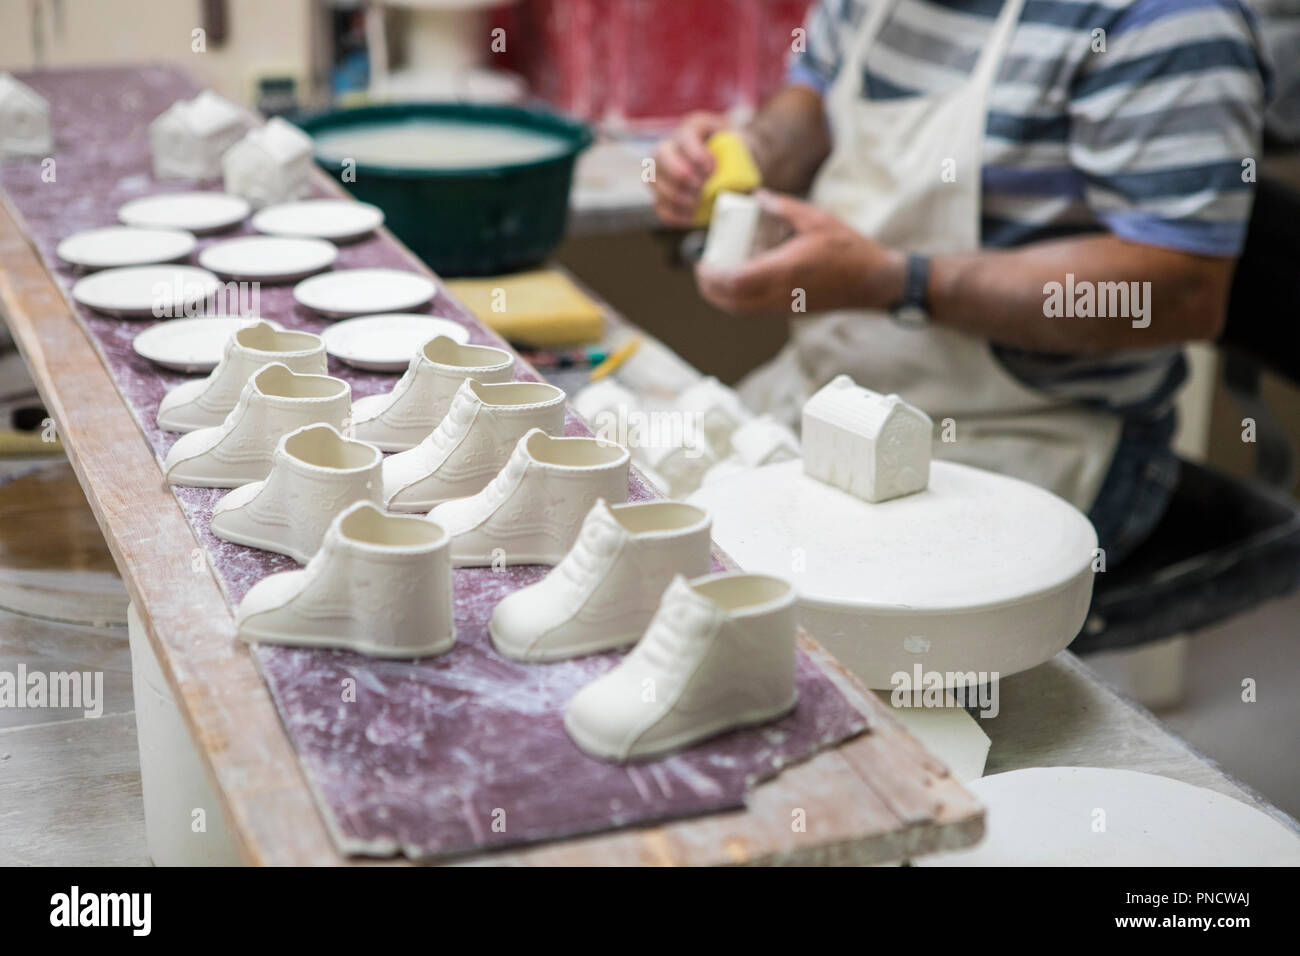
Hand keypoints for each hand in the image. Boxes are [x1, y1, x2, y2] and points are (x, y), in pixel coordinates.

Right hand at [650, 112, 728, 226]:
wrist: (735, 163)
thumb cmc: (738, 151)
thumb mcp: (742, 144)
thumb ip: (739, 155)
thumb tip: (737, 184)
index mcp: (693, 128)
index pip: (685, 137)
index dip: (695, 155)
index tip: (712, 169)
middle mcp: (671, 145)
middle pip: (659, 156)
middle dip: (680, 175)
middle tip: (701, 186)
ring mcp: (662, 169)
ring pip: (653, 181)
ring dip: (675, 196)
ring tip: (696, 202)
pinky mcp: (663, 192)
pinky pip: (658, 205)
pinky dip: (673, 213)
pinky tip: (690, 216)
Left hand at [695, 191, 905, 315]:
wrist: (872, 281)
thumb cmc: (848, 249)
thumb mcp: (816, 219)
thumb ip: (784, 208)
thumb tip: (758, 196)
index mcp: (785, 270)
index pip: (736, 281)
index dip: (712, 277)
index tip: (702, 263)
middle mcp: (781, 293)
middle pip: (732, 301)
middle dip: (710, 289)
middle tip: (703, 270)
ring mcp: (785, 306)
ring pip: (741, 310)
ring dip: (722, 298)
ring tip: (715, 277)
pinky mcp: (789, 310)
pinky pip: (754, 310)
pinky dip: (738, 301)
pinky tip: (738, 282)